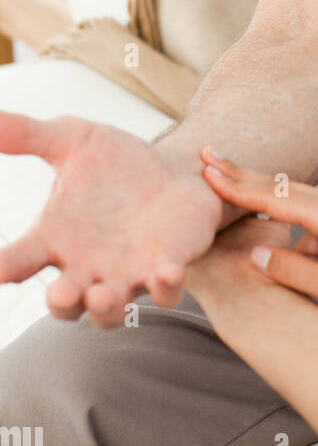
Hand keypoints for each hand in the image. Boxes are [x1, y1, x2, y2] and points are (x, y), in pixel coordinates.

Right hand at [0, 113, 223, 326]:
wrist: (173, 170)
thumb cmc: (116, 164)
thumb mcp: (73, 141)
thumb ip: (28, 134)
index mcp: (56, 238)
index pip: (21, 259)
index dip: (6, 266)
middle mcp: (87, 267)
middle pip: (64, 304)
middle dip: (61, 303)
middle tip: (60, 295)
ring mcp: (128, 273)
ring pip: (110, 311)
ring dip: (105, 309)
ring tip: (102, 296)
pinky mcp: (167, 269)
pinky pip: (166, 290)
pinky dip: (165, 286)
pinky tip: (166, 270)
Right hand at [200, 149, 317, 327]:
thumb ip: (292, 270)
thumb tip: (255, 254)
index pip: (276, 198)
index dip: (239, 186)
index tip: (209, 171)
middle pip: (282, 186)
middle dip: (244, 173)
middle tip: (209, 154)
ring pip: (297, 202)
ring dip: (266, 197)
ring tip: (232, 188)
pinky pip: (312, 213)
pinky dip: (289, 217)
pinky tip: (282, 237)